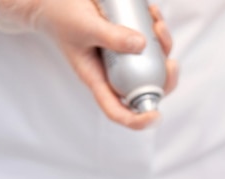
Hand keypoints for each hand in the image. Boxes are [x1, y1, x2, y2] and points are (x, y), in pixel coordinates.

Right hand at [0, 0, 178, 129]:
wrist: (53, 0)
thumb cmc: (62, 16)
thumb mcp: (83, 25)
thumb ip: (109, 36)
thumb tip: (141, 45)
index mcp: (98, 80)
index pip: (118, 111)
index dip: (138, 120)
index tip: (156, 116)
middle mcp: (114, 73)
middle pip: (147, 89)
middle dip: (166, 78)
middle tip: (171, 61)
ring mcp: (124, 57)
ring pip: (154, 63)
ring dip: (163, 45)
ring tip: (157, 23)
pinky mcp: (129, 40)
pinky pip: (151, 41)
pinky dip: (157, 28)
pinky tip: (152, 11)